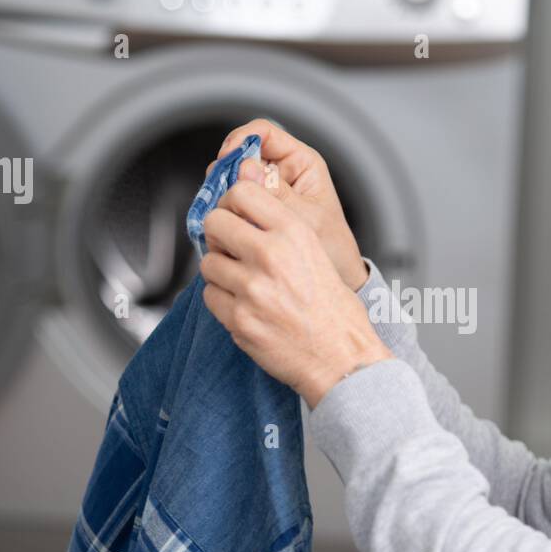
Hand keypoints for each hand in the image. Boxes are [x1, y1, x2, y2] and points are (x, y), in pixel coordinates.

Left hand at [199, 170, 392, 408]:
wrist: (342, 359)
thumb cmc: (335, 312)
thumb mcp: (318, 253)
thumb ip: (281, 229)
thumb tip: (244, 210)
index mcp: (294, 233)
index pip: (241, 192)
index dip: (232, 203)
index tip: (234, 215)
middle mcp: (271, 255)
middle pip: (214, 223)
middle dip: (218, 235)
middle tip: (230, 248)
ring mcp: (252, 288)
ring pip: (208, 263)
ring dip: (220, 271)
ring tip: (243, 283)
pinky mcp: (239, 318)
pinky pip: (210, 296)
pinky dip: (222, 300)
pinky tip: (244, 306)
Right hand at [205, 118, 369, 291]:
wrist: (336, 274)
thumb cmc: (332, 245)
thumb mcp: (307, 218)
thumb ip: (278, 195)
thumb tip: (247, 170)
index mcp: (301, 162)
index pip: (264, 132)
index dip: (240, 140)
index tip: (226, 159)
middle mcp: (282, 171)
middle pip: (242, 154)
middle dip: (226, 169)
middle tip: (218, 192)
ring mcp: (267, 190)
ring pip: (233, 177)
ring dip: (222, 191)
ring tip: (222, 211)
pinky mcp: (255, 209)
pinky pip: (233, 200)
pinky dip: (225, 208)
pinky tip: (225, 221)